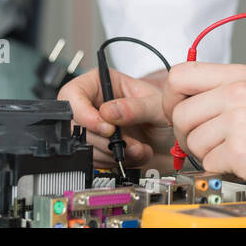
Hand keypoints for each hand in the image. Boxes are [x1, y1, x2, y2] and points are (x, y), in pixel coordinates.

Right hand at [58, 66, 173, 168]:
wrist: (173, 138)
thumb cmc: (165, 111)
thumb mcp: (156, 104)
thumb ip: (135, 107)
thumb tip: (109, 111)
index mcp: (101, 83)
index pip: (72, 94)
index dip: (83, 113)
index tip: (105, 127)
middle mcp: (93, 105)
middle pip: (74, 124)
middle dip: (102, 139)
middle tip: (125, 141)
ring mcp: (94, 128)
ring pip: (83, 146)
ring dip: (112, 152)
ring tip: (137, 147)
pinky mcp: (97, 149)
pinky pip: (94, 161)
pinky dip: (115, 162)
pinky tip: (133, 154)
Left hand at [162, 62, 245, 195]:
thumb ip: (221, 90)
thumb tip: (179, 99)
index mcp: (240, 74)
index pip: (180, 74)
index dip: (172, 98)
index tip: (180, 113)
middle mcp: (239, 91)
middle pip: (179, 112)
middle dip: (185, 134)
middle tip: (207, 142)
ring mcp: (240, 119)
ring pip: (191, 141)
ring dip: (207, 153)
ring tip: (234, 151)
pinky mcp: (241, 149)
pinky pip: (207, 162)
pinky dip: (221, 168)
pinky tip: (244, 162)